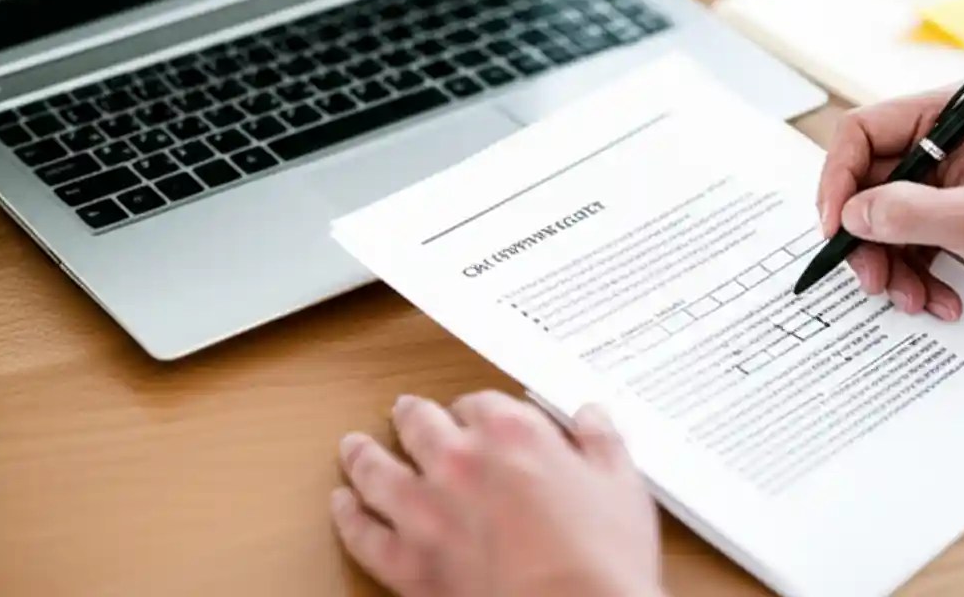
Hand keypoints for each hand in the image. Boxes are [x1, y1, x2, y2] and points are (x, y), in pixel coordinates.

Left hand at [332, 392, 663, 596]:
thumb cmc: (602, 559)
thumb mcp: (621, 485)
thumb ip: (601, 442)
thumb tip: (592, 417)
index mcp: (511, 433)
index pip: (479, 402)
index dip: (475, 408)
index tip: (477, 414)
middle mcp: (459, 461)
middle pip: (420, 424)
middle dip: (413, 416)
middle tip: (407, 412)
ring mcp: (425, 511)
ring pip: (376, 470)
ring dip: (362, 455)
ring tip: (353, 447)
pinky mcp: (408, 563)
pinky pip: (363, 534)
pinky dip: (348, 517)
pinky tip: (342, 506)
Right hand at [816, 91, 963, 318]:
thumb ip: (909, 214)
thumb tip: (851, 215)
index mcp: (946, 117)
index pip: (861, 134)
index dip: (839, 179)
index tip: (836, 226)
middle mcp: (935, 144)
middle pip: (862, 185)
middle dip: (865, 238)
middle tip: (872, 277)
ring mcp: (936, 184)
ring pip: (877, 223)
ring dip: (888, 267)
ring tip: (913, 298)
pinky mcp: (941, 220)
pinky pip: (900, 247)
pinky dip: (911, 278)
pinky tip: (938, 299)